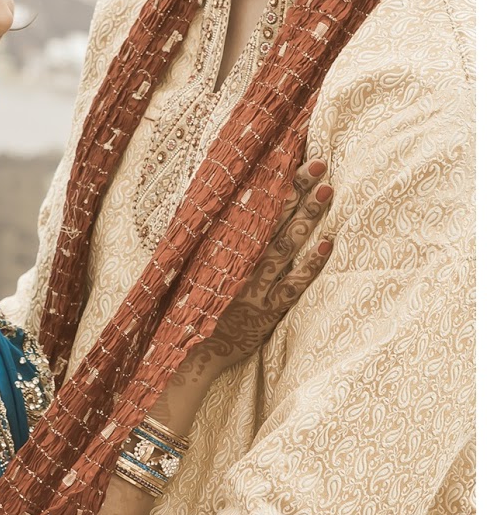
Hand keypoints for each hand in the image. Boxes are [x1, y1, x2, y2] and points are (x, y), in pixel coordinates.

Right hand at [173, 157, 333, 398]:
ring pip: (284, 245)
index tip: (289, 158)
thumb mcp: (188, 271)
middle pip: (271, 219)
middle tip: (318, 163)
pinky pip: (292, 284)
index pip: (248, 207)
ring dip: (306, 218)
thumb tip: (217, 210)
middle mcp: (237, 263)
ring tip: (327, 191)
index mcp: (218, 248)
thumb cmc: (187, 311)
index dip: (271, 183)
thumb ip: (205, 243)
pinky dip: (311, 265)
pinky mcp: (267, 311)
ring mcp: (253, 286)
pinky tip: (328, 244)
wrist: (185, 356)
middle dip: (296, 190)